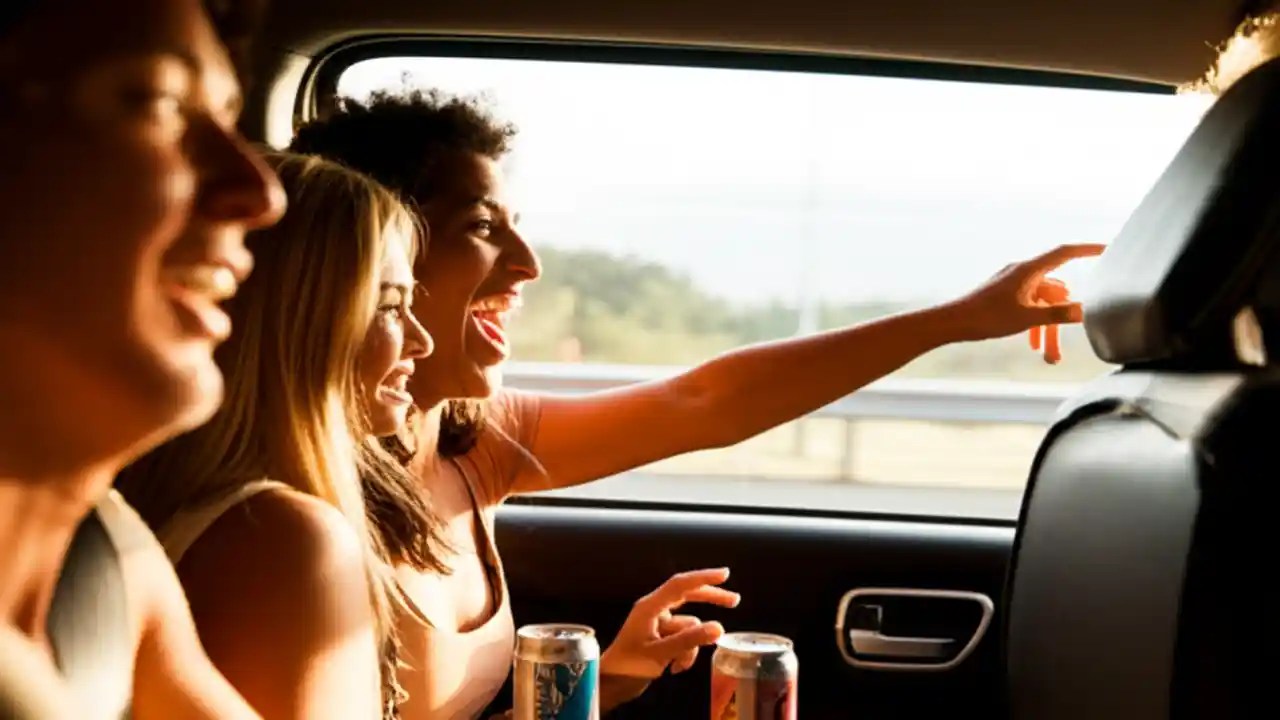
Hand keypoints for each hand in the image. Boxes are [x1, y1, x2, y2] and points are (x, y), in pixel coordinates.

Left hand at [599, 568, 740, 710]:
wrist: (611, 685)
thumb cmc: (628, 666)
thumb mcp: (659, 654)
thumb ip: (689, 640)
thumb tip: (718, 628)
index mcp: (650, 607)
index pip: (680, 585)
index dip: (703, 577)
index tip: (725, 575)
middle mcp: (655, 611)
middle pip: (688, 597)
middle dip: (710, 601)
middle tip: (734, 601)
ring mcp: (658, 624)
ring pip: (689, 626)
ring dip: (690, 647)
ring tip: (680, 666)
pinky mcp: (661, 638)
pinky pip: (683, 639)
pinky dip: (684, 653)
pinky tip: (675, 668)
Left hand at [945, 243, 1105, 362]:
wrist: (952, 322)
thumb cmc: (987, 317)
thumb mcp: (1027, 318)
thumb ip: (1058, 314)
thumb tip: (1085, 310)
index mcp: (1028, 269)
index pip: (1065, 252)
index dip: (1088, 249)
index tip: (1108, 248)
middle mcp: (1022, 271)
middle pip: (1055, 290)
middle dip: (1064, 317)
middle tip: (1072, 340)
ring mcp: (1012, 282)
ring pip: (1042, 301)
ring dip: (1047, 325)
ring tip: (1049, 356)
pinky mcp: (1004, 293)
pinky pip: (1028, 305)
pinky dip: (1034, 321)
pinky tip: (1034, 344)